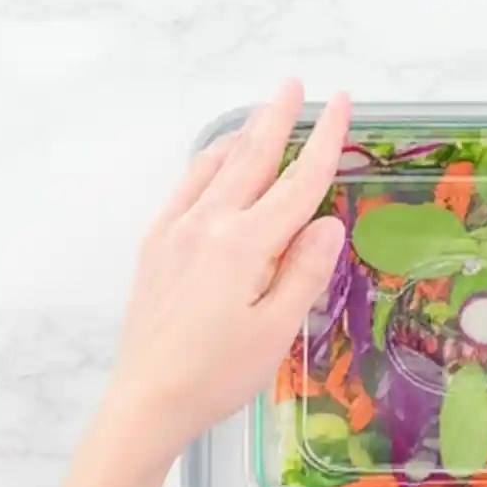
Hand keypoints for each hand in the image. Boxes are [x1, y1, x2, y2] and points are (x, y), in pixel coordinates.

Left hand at [103, 82, 350, 465]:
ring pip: (216, 168)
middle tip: (293, 85)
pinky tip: (215, 164)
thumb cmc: (217, 375)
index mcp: (245, 245)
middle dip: (277, 119)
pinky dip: (208, 164)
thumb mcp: (276, 330)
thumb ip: (304, 272)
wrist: (145, 401)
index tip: (341, 105)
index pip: (298, 183)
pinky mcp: (155, 247)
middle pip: (251, 159)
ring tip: (260, 115)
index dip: (324, 141)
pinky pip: (186, 189)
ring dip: (243, 136)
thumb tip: (327, 222)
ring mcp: (175, 232)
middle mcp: (207, 225)